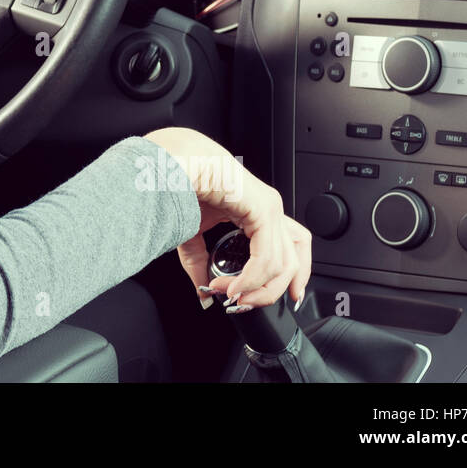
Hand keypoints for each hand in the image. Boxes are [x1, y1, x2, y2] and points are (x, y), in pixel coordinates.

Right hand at [143, 126, 311, 312]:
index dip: (287, 279)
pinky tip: (233, 285)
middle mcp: (269, 209)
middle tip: (245, 304)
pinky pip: (267, 257)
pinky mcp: (263, 209)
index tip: (266, 298)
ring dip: (258, 289)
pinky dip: (251, 278)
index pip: (291, 250)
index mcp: (258, 212)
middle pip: (292, 262)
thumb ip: (200, 264)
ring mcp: (270, 208)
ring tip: (233, 294)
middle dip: (270, 292)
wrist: (174, 164)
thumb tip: (203, 293)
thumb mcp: (192, 234)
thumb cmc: (182, 185)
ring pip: (284, 264)